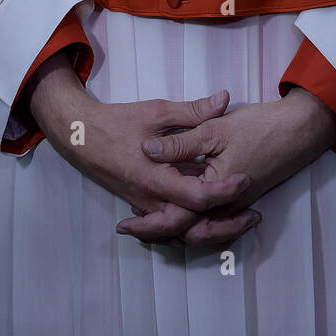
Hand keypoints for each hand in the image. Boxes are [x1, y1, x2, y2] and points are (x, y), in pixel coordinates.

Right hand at [26, 59, 258, 246]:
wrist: (81, 137)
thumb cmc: (117, 123)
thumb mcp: (157, 111)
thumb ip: (193, 111)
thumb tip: (224, 99)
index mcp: (155, 178)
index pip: (197, 196)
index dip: (225, 191)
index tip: (245, 178)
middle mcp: (151, 201)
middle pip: (194, 229)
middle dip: (226, 226)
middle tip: (254, 215)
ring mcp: (147, 208)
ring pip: (183, 236)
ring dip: (213, 233)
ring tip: (240, 222)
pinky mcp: (145, 208)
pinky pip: (171, 231)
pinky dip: (193, 231)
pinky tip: (212, 222)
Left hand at [118, 87, 335, 245]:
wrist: (300, 129)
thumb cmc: (260, 127)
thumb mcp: (215, 129)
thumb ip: (181, 142)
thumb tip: (146, 149)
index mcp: (215, 190)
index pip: (176, 217)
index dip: (148, 222)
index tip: (124, 223)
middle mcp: (225, 206)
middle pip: (185, 230)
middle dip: (155, 232)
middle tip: (127, 230)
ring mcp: (234, 204)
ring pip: (199, 227)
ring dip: (172, 227)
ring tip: (145, 224)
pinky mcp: (240, 196)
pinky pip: (211, 218)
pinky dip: (192, 219)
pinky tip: (178, 207)